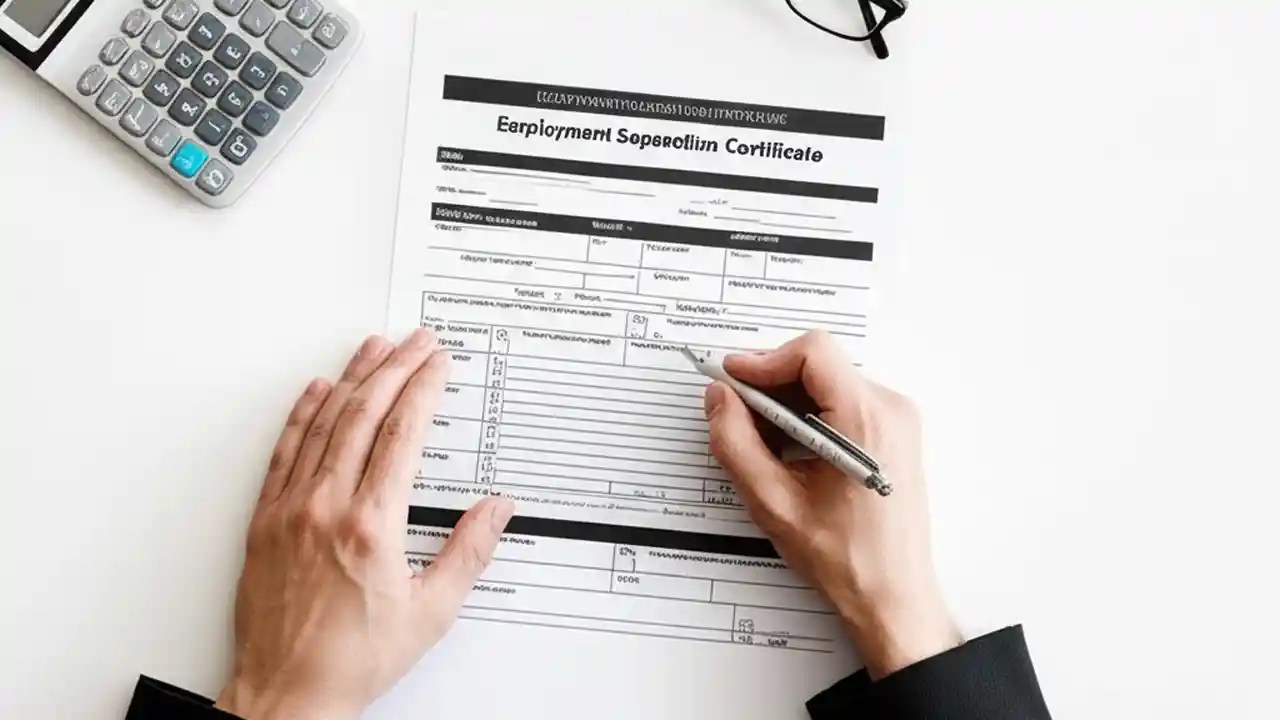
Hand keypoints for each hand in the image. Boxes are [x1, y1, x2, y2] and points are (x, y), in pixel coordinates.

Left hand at [215, 330, 514, 719]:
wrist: (288, 694)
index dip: (423, 389)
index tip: (438, 364)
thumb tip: (497, 509)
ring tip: (372, 348)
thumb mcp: (431, 612)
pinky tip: (315, 391)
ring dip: (351, 379)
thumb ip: (469, 552)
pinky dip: (302, 415)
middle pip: (364, 415)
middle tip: (415, 342)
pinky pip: (284, 452)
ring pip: (323, 424)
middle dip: (394, 368)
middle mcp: (326, 507)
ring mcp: (290, 511)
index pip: (403, 434)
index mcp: (371, 525)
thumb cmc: (354, 659)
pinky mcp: (264, 522)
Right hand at [703, 331, 960, 678]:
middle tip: (735, 409)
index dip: (763, 359)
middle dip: (771, 381)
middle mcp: (890, 411)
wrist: (893, 597)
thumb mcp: (773, 502)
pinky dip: (809, 412)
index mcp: (866, 421)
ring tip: (760, 438)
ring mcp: (897, 421)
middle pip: (819, 363)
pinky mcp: (894, 434)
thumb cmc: (846, 560)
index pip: (812, 352)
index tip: (732, 378)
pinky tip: (788, 447)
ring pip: (829, 380)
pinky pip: (844, 401)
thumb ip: (736, 443)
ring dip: (788, 399)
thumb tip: (719, 400)